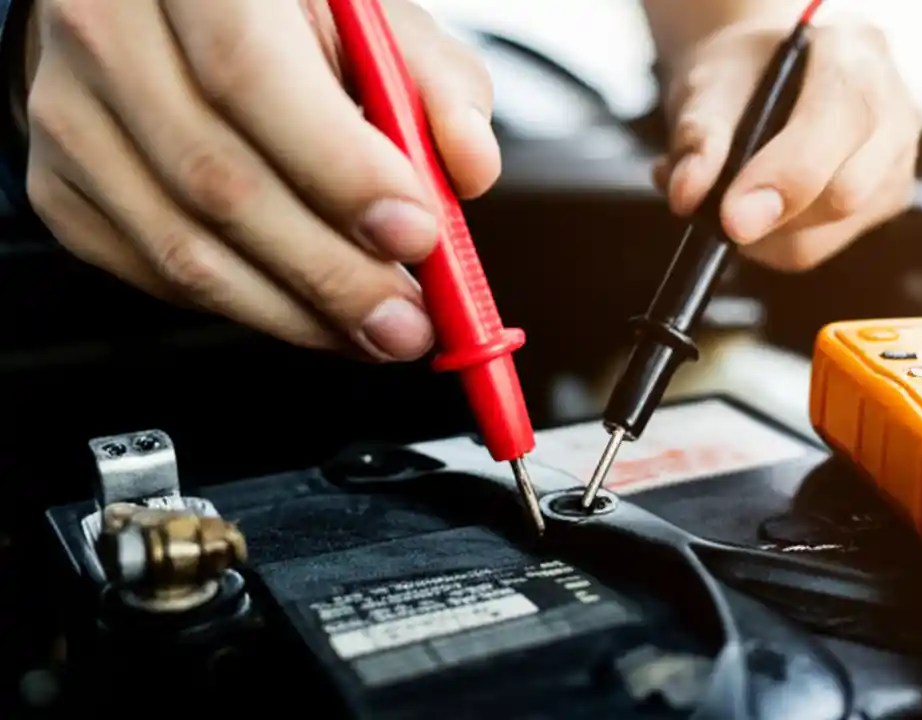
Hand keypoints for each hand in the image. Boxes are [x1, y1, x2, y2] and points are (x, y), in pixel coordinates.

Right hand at [23, 0, 499, 360]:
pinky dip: (247, 308)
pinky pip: (157, 275)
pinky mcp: (61, 187)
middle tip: (409, 319)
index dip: (339, 171)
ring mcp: (71, 114)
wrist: (165, 12)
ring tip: (377, 332)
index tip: (418, 235)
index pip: (250, 77)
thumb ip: (435, 84)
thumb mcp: (372, 17)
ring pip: (182, 248)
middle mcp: (108, 31)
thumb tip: (469, 168)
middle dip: (332, 273)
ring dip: (296, 313)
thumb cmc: (281, 12)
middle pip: (218, 181)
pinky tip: (309, 312)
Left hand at [653, 10, 920, 271]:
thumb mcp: (710, 83)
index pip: (839, 118)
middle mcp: (892, 110)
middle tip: (711, 213)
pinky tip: (748, 208)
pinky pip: (816, 248)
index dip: (786, 174)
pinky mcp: (883, 205)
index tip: (733, 216)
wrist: (767, 79)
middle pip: (846, 190)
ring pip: (827, 232)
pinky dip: (768, 241)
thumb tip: (688, 192)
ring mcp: (895, 164)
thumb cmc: (746, 75)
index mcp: (856, 53)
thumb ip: (699, 133)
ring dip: (760, 232)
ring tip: (720, 197)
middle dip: (770, 216)